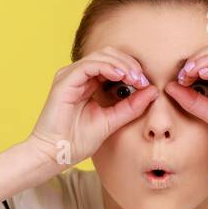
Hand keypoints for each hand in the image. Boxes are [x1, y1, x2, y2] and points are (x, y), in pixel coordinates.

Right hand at [26, 47, 161, 171]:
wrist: (55, 153)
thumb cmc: (77, 140)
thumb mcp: (112, 121)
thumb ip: (131, 107)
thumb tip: (153, 91)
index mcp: (88, 83)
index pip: (113, 64)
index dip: (132, 69)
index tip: (146, 83)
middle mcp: (78, 75)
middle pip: (108, 54)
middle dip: (129, 64)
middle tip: (142, 79)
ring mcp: (70, 76)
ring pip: (100, 56)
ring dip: (121, 65)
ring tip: (134, 77)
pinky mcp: (64, 81)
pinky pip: (88, 65)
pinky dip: (107, 67)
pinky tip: (120, 76)